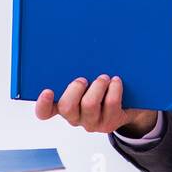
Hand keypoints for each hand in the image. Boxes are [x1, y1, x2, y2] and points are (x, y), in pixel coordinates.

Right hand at [34, 75, 157, 136]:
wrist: (128, 104)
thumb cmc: (101, 88)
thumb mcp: (87, 79)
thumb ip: (76, 71)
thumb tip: (76, 49)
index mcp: (62, 105)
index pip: (44, 112)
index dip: (43, 104)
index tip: (47, 91)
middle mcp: (75, 117)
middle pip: (67, 107)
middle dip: (75, 89)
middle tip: (83, 79)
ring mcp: (92, 122)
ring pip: (89, 104)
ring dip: (97, 86)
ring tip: (104, 77)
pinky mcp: (109, 122)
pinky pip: (110, 104)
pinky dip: (114, 89)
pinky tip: (116, 81)